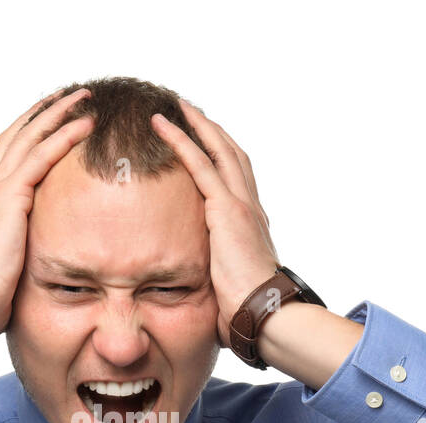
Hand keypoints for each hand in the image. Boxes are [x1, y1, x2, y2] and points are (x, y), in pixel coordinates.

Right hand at [0, 88, 94, 339]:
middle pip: (16, 135)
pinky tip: (85, 125)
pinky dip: (64, 137)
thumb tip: (31, 271)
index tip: (49, 119)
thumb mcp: (4, 270)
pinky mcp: (7, 199)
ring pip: (29, 137)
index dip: (28, 133)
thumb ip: (17, 257)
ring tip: (84, 98)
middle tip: (69, 95)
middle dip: (43, 112)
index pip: (7, 155)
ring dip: (58, 113)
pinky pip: (40, 157)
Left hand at [150, 99, 279, 348]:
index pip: (236, 178)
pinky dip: (181, 140)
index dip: (222, 154)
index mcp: (252, 223)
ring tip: (175, 106)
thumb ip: (217, 276)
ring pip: (218, 149)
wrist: (263, 312)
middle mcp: (250, 207)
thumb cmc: (246, 310)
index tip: (205, 140)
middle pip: (231, 153)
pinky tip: (162, 125)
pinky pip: (200, 164)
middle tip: (190, 110)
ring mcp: (241, 204)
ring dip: (196, 124)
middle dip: (211, 129)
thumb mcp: (228, 285)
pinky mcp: (227, 209)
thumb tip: (206, 292)